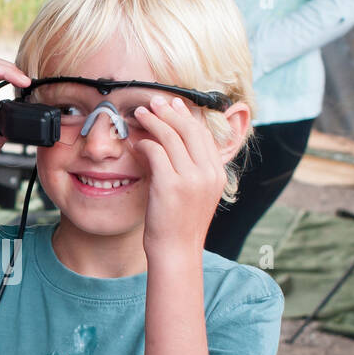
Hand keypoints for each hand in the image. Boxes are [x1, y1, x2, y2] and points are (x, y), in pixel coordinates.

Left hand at [129, 95, 226, 251]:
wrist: (176, 252)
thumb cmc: (180, 225)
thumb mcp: (195, 194)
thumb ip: (190, 170)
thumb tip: (171, 144)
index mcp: (216, 174)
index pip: (203, 135)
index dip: (187, 116)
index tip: (174, 105)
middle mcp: (208, 173)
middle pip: (189, 129)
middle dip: (170, 111)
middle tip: (153, 102)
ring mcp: (191, 179)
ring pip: (171, 137)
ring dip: (154, 121)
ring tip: (140, 113)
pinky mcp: (171, 185)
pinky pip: (156, 152)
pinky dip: (145, 143)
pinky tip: (137, 143)